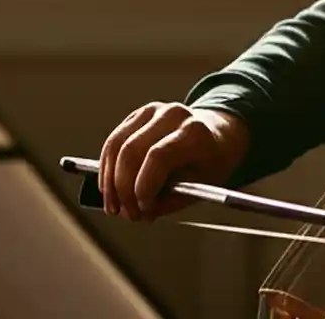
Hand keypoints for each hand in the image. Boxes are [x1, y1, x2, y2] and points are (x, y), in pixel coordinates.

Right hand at [98, 102, 248, 220]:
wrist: (216, 136)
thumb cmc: (208, 163)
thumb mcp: (200, 187)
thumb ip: (169, 201)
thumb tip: (139, 212)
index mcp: (195, 132)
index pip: (158, 156)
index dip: (144, 186)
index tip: (143, 209)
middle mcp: (173, 115)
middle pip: (132, 151)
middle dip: (123, 188)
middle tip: (126, 214)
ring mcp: (153, 111)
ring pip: (116, 146)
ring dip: (110, 181)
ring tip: (115, 207)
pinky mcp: (138, 115)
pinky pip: (114, 142)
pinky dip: (108, 168)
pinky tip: (111, 189)